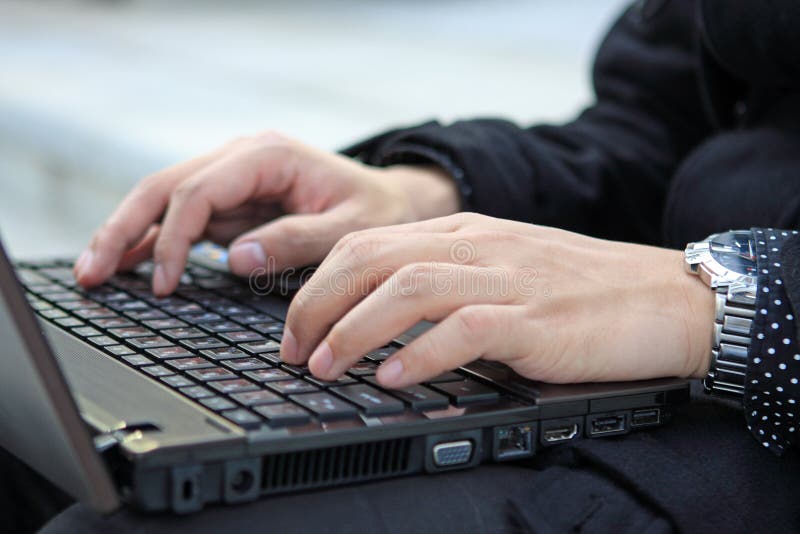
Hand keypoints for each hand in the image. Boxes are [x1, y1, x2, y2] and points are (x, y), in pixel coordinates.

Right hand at [73, 131, 459, 294]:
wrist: (392, 200)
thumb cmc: (377, 211)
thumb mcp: (350, 229)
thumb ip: (296, 241)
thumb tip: (234, 259)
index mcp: (267, 155)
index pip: (199, 191)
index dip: (174, 237)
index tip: (165, 283)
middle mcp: (242, 158)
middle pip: (165, 186)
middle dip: (124, 227)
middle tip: (91, 271)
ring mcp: (233, 177)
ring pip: (164, 199)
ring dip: (127, 233)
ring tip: (92, 271)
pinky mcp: (233, 199)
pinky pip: (184, 217)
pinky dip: (154, 240)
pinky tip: (128, 263)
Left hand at [281, 213, 714, 386]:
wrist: (663, 297)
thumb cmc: (579, 289)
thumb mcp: (500, 267)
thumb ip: (445, 279)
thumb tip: (379, 316)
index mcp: (463, 231)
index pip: (367, 243)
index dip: (317, 284)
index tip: (295, 327)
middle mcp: (477, 246)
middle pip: (372, 259)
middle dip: (317, 304)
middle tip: (294, 350)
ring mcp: (506, 279)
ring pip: (407, 288)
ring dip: (354, 330)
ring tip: (325, 366)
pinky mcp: (536, 319)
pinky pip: (464, 329)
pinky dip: (419, 354)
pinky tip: (391, 378)